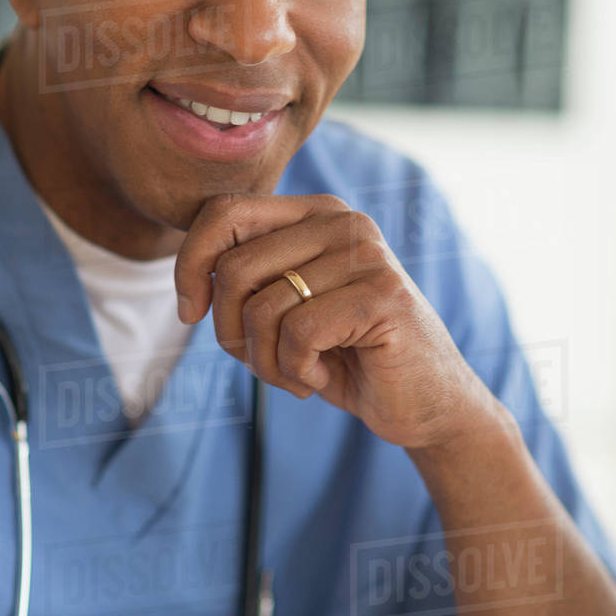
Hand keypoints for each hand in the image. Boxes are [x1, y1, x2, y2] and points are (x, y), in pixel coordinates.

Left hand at [174, 193, 492, 449]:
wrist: (425, 403)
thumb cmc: (345, 356)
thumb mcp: (286, 308)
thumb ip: (248, 279)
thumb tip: (190, 275)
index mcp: (314, 213)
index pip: (223, 212)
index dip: (190, 264)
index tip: (191, 312)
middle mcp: (342, 221)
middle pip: (235, 268)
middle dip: (231, 332)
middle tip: (264, 362)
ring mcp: (367, 255)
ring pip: (263, 308)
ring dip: (267, 362)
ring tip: (298, 374)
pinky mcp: (382, 296)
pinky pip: (298, 335)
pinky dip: (296, 371)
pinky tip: (321, 378)